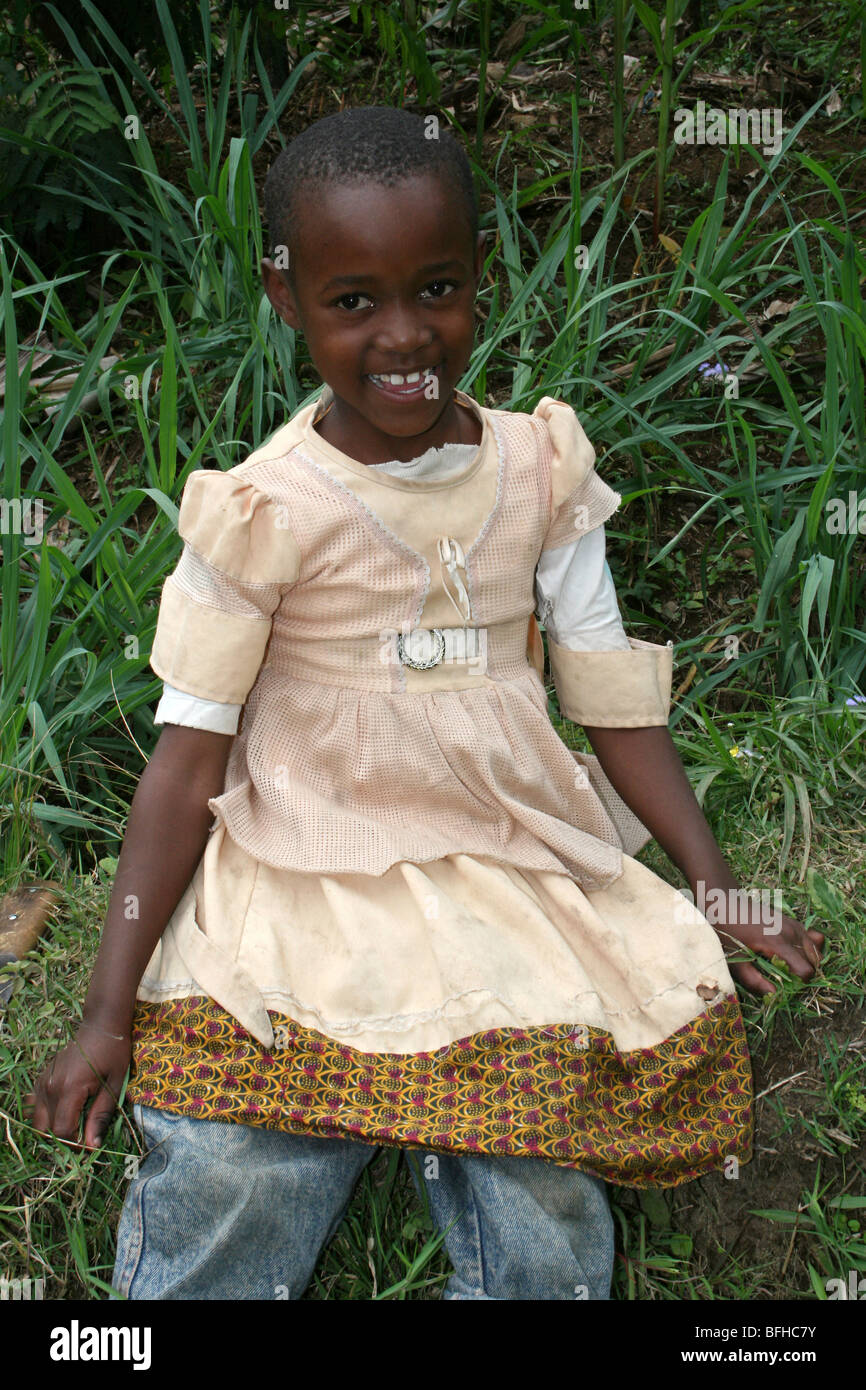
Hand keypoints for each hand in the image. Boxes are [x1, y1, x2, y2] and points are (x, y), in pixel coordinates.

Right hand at [25, 1020, 131, 1150]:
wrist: (100, 1026)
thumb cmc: (113, 1052)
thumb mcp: (114, 1084)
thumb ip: (101, 1115)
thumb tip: (93, 1145)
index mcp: (69, 1088)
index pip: (62, 1130)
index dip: (76, 1143)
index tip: (92, 1143)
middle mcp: (50, 1087)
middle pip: (47, 1130)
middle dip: (65, 1139)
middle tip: (85, 1135)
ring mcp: (42, 1083)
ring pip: (38, 1121)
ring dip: (54, 1129)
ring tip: (76, 1124)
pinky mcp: (41, 1080)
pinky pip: (35, 1106)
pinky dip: (46, 1115)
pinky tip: (65, 1111)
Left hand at [702, 888, 824, 996]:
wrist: (725, 904)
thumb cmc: (726, 933)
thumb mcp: (735, 960)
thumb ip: (753, 980)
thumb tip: (774, 995)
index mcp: (778, 943)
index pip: (806, 970)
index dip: (799, 982)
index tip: (784, 984)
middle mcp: (791, 932)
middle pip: (815, 961)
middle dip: (805, 974)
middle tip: (784, 977)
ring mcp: (794, 925)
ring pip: (816, 950)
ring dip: (808, 962)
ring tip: (788, 967)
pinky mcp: (793, 922)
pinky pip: (813, 938)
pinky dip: (809, 949)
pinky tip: (791, 954)